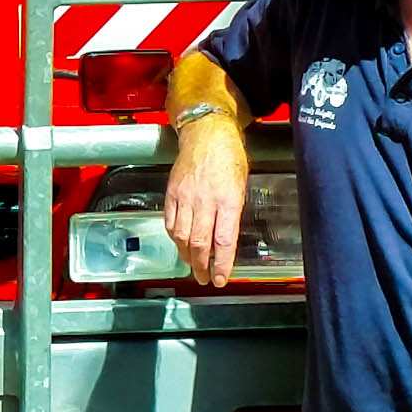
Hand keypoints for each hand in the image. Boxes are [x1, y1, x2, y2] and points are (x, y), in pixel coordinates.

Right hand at [162, 116, 248, 285]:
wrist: (206, 132)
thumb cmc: (228, 156)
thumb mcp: (241, 186)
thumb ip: (232, 213)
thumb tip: (225, 240)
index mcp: (227, 199)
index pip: (223, 240)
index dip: (221, 264)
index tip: (221, 278)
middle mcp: (205, 200)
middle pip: (199, 243)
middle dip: (201, 266)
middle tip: (204, 278)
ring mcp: (185, 197)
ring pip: (181, 236)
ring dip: (187, 255)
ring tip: (192, 264)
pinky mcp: (172, 193)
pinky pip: (170, 222)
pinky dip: (174, 237)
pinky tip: (180, 243)